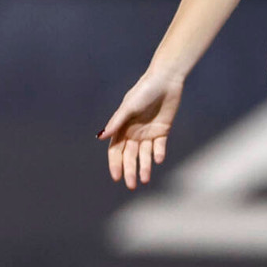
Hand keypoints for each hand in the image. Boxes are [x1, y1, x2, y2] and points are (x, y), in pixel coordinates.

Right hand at [100, 68, 183, 190]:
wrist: (165, 80)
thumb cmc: (143, 91)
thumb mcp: (128, 107)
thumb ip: (116, 122)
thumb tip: (100, 137)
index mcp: (122, 128)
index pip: (116, 150)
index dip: (115, 164)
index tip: (116, 177)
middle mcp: (134, 132)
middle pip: (130, 156)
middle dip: (130, 171)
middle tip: (132, 185)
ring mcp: (148, 132)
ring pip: (145, 154)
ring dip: (145, 167)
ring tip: (145, 180)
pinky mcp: (162, 130)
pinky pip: (159, 146)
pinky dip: (158, 153)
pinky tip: (158, 160)